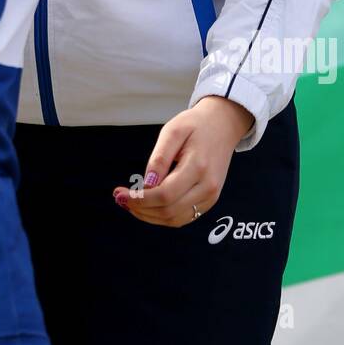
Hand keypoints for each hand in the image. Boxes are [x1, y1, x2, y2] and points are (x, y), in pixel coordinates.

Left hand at [112, 96, 253, 226]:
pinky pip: (183, 217)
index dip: (140, 199)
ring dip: (149, 216)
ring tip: (131, 203)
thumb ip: (159, 158)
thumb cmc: (196, 125)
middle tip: (120, 198)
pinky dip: (162, 216)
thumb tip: (147, 184)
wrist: (223, 125)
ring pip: (175, 219)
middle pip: (168, 211)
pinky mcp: (209, 200)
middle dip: (140, 209)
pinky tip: (148, 205)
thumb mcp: (173, 131)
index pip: (165, 195)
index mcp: (198, 167)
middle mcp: (208, 187)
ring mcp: (211, 196)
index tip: (120, 194)